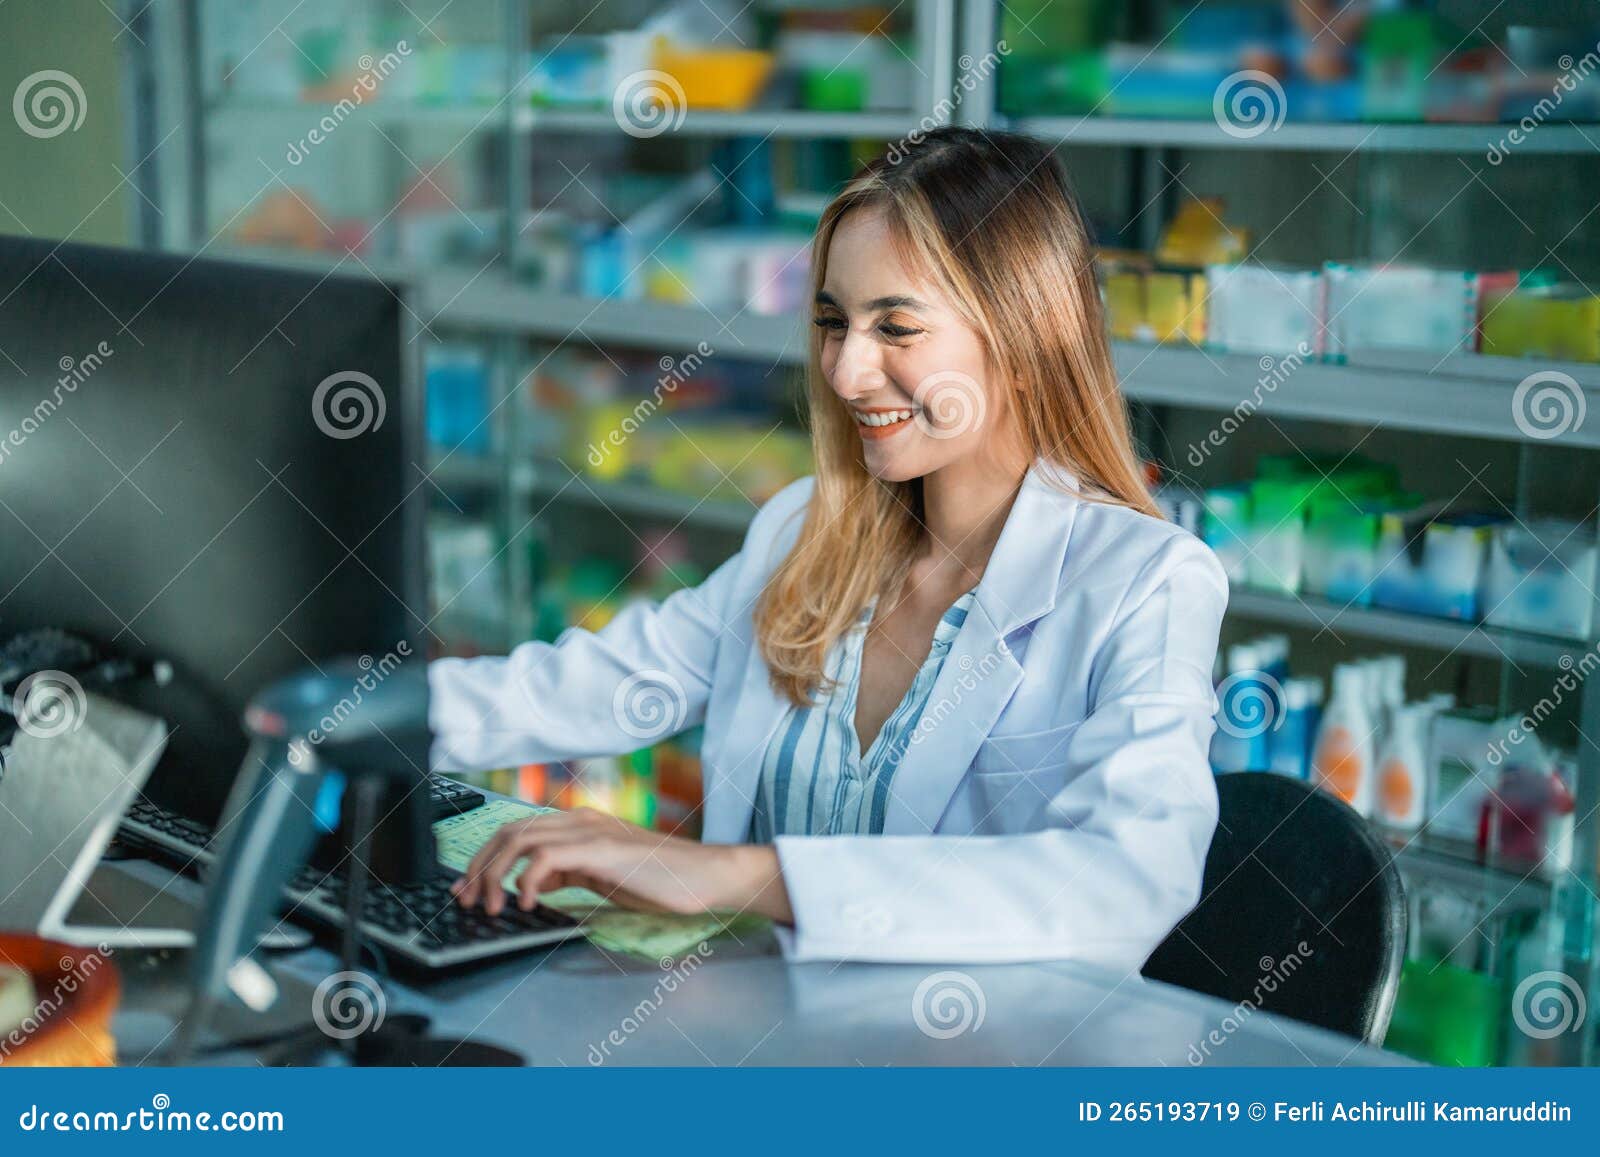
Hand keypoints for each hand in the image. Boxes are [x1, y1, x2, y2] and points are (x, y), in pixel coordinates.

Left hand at [450, 807, 792, 922]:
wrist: (704, 877)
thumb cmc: (661, 881)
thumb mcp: (602, 877)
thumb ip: (568, 873)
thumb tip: (534, 884)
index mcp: (578, 825)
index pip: (516, 831)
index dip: (484, 859)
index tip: (469, 889)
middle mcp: (579, 821)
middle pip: (507, 831)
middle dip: (478, 866)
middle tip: (467, 900)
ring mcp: (589, 831)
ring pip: (519, 839)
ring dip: (495, 875)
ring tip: (493, 906)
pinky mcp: (600, 848)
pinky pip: (545, 856)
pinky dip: (527, 880)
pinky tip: (529, 904)